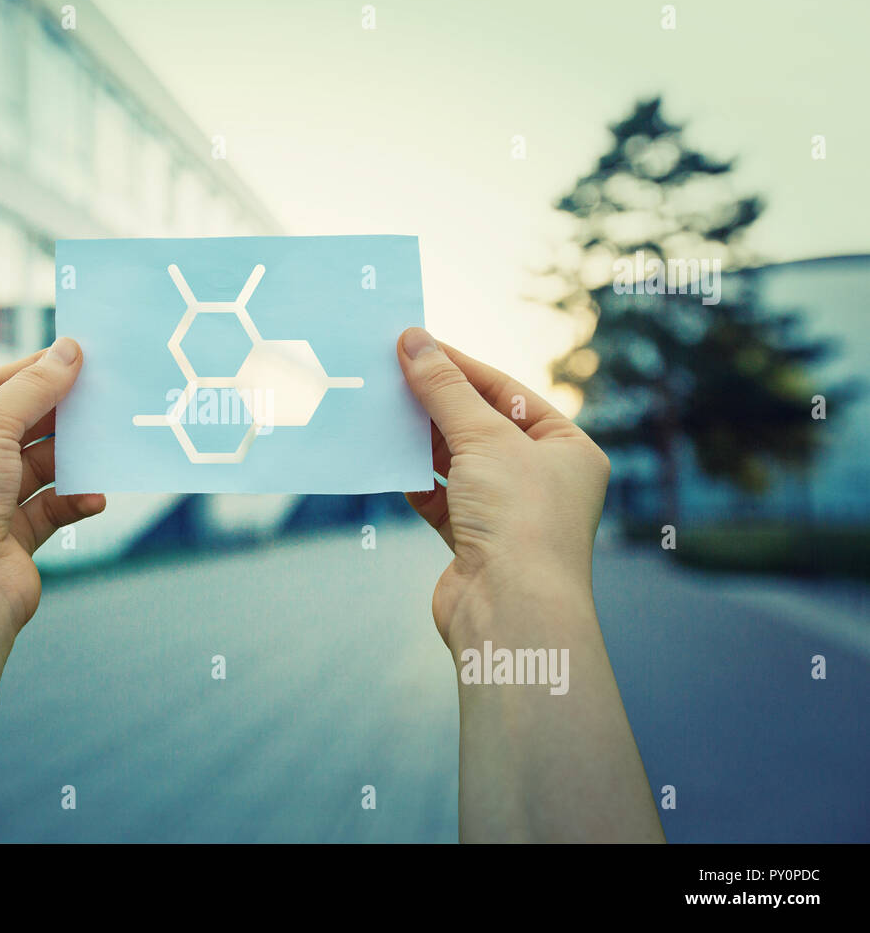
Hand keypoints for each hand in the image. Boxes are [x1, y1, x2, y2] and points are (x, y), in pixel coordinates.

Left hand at [0, 338, 105, 640]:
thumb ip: (33, 386)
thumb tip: (69, 351)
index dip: (29, 372)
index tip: (73, 357)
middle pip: (16, 428)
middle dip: (56, 415)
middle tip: (99, 394)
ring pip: (38, 468)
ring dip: (70, 457)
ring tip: (104, 442)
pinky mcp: (12, 539)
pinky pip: (52, 508)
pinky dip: (75, 499)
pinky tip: (94, 495)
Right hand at [395, 328, 610, 645]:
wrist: (510, 612)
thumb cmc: (519, 519)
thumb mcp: (482, 438)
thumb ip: (444, 389)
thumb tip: (415, 340)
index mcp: (568, 450)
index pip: (508, 394)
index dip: (461, 367)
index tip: (416, 345)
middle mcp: (544, 481)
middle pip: (481, 427)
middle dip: (437, 405)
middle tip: (392, 374)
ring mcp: (508, 514)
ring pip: (458, 464)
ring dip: (422, 442)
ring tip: (383, 413)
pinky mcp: (474, 543)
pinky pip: (441, 500)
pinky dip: (416, 481)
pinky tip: (389, 462)